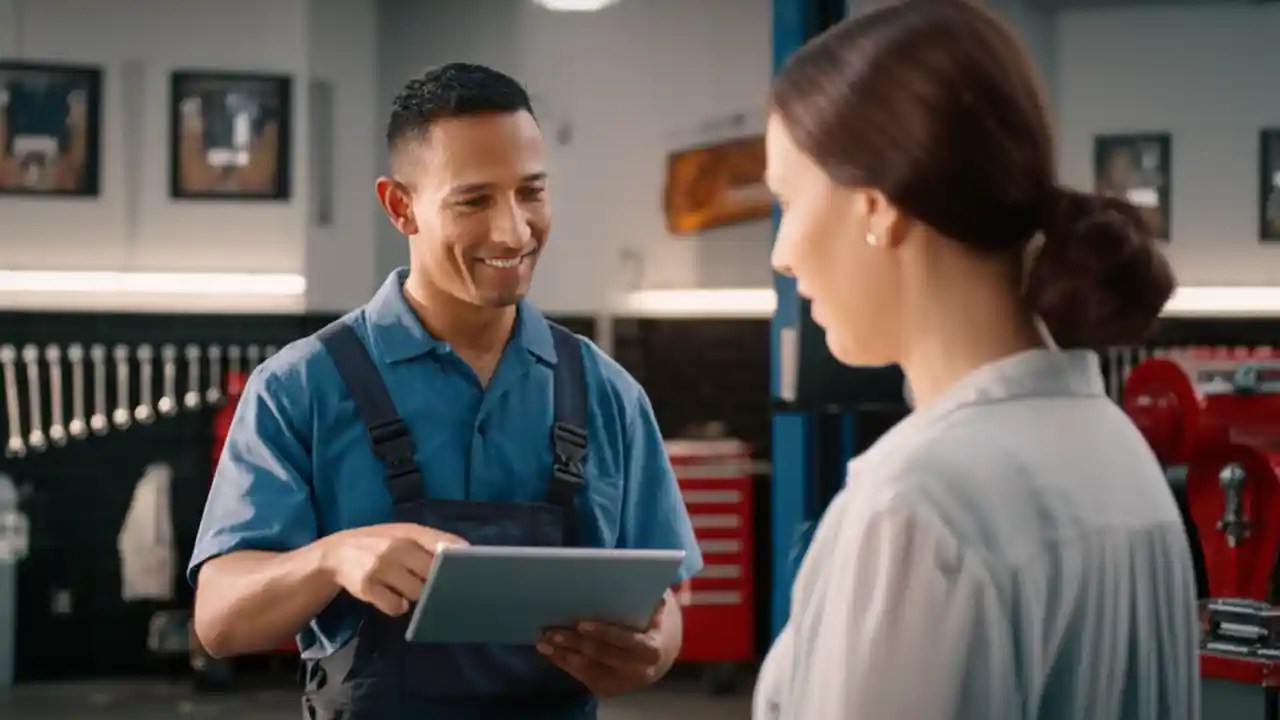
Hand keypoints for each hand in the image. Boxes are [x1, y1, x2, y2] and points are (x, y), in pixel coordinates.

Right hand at [320, 523, 466, 616]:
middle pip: (433, 574)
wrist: (335, 553)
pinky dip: (397, 606)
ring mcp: (381, 567)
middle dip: (436, 583)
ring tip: (404, 587)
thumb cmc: (379, 542)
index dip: (460, 557)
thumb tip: (465, 553)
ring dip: (415, 595)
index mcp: (409, 531)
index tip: (471, 570)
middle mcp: (396, 546)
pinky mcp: (367, 587)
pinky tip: (392, 597)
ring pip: (417, 593)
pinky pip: (396, 607)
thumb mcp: (402, 533)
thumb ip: (430, 541)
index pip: (443, 543)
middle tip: (431, 584)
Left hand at [537, 593, 674, 697]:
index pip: (626, 641)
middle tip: (552, 631)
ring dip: (563, 654)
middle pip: (601, 655)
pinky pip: (581, 676)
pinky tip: (549, 652)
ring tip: (543, 642)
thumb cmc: (656, 623)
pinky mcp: (607, 689)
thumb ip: (649, 596)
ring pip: (587, 669)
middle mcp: (637, 671)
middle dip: (575, 643)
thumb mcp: (660, 607)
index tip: (581, 624)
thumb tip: (628, 576)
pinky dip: (564, 663)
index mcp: (651, 649)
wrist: (660, 657)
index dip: (604, 633)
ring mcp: (621, 684)